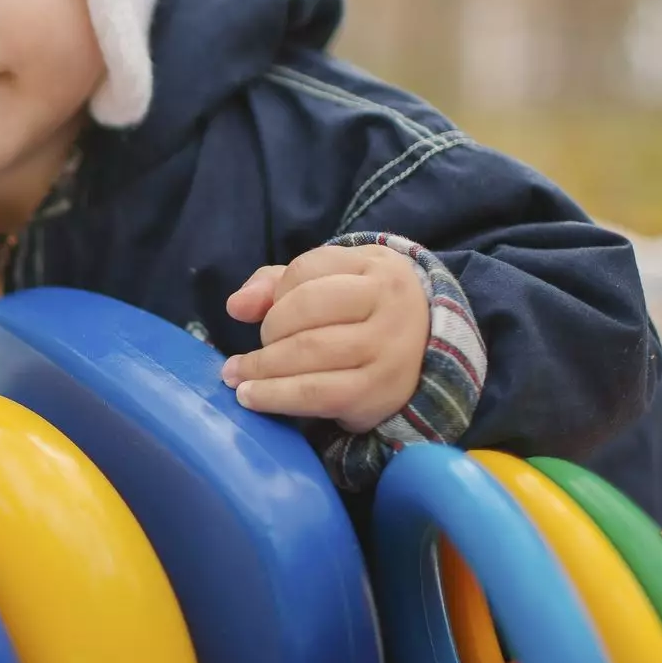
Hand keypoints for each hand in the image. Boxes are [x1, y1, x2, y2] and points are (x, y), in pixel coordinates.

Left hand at [220, 243, 429, 432]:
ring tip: (236, 377)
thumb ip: (276, 284)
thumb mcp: (332, 282)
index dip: (276, 294)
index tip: (266, 315)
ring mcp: (387, 349)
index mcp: (376, 265)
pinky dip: (275, 396)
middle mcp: (389, 303)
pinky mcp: (377, 392)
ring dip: (260, 367)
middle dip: (266, 333)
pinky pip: (316, 393)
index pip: (306, 270)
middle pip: (304, 310)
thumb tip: (236, 307)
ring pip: (307, 352)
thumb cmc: (365, 313)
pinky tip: (251, 397)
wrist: (425, 356)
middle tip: (246, 354)